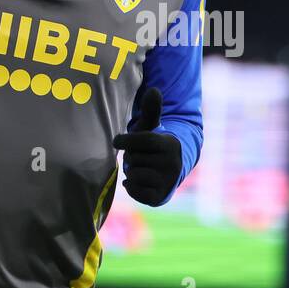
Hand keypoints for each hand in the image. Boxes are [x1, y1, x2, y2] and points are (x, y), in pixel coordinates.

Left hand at [112, 87, 180, 206]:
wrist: (168, 172)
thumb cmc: (153, 146)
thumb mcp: (152, 128)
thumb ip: (152, 110)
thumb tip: (154, 90)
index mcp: (170, 144)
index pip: (142, 141)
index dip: (125, 140)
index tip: (116, 140)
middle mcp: (172, 164)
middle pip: (135, 158)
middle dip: (132, 157)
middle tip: (139, 157)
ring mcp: (167, 182)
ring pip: (134, 175)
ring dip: (132, 172)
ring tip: (141, 169)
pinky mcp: (158, 197)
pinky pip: (135, 191)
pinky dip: (132, 186)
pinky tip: (138, 182)